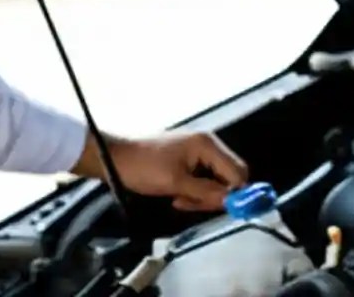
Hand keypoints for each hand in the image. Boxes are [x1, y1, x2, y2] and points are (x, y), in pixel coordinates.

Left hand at [72, 130, 248, 211]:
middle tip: (194, 205)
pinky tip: (178, 195)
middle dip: (216, 195)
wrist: (116, 158)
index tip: (222, 210)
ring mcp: (198, 151)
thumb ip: (206, 192)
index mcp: (206, 144)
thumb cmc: (143, 167)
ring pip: (216, 181)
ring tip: (180, 200)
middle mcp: (207, 144)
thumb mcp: (176, 183)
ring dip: (202, 195)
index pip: (237, 172)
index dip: (235, 193)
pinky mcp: (189, 159)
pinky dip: (195, 190)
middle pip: (229, 176)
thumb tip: (233, 201)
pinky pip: (203, 179)